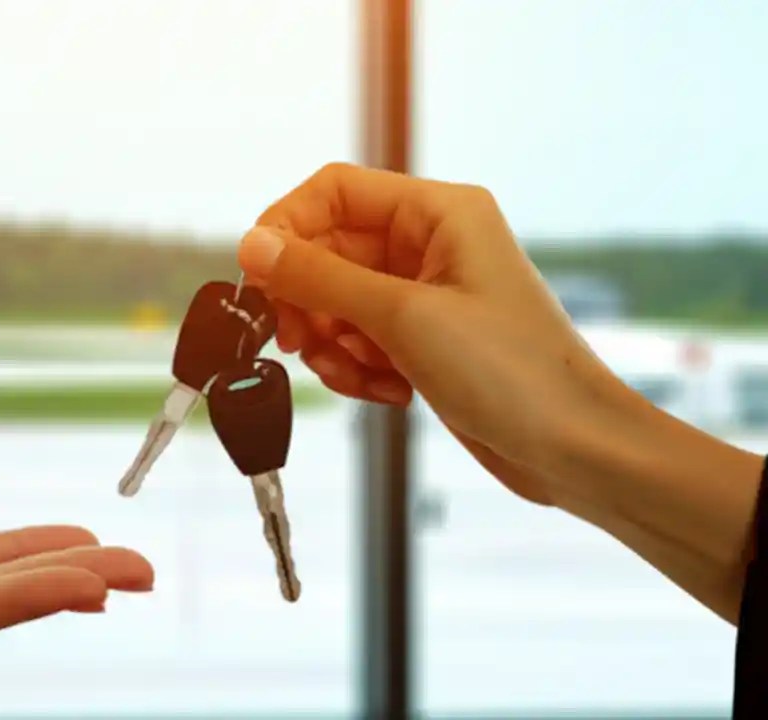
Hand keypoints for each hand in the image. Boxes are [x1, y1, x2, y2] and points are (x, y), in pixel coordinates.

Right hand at [236, 163, 638, 506]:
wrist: (574, 450)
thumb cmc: (514, 374)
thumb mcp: (403, 318)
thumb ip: (320, 278)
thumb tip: (254, 244)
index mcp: (440, 212)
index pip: (335, 191)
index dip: (287, 227)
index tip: (257, 277)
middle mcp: (432, 243)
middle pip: (327, 251)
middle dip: (308, 303)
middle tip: (297, 343)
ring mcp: (426, 293)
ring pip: (335, 302)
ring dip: (331, 344)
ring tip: (361, 378)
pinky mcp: (423, 339)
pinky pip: (358, 339)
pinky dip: (356, 367)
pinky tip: (387, 392)